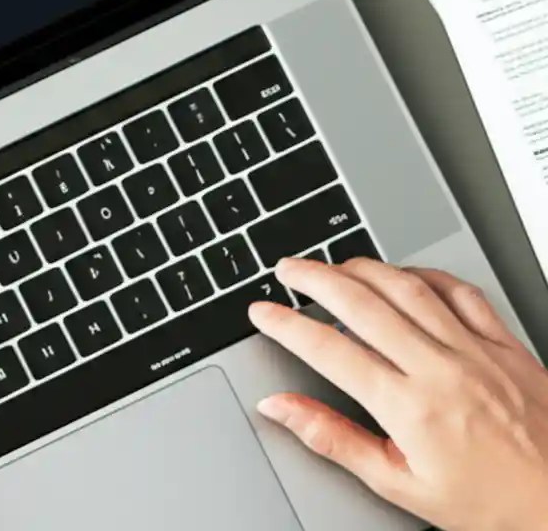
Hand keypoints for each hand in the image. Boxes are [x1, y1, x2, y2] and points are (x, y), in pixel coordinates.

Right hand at [250, 258, 547, 530]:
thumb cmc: (489, 505)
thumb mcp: (398, 484)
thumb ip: (333, 439)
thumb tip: (280, 409)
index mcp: (410, 409)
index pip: (330, 351)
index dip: (287, 325)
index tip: (262, 312)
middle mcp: (442, 370)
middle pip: (363, 304)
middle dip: (315, 278)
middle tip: (287, 269)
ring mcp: (478, 351)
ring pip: (409, 287)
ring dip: (363, 268)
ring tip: (334, 265)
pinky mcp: (508, 345)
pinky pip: (462, 293)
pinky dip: (426, 275)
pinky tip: (404, 275)